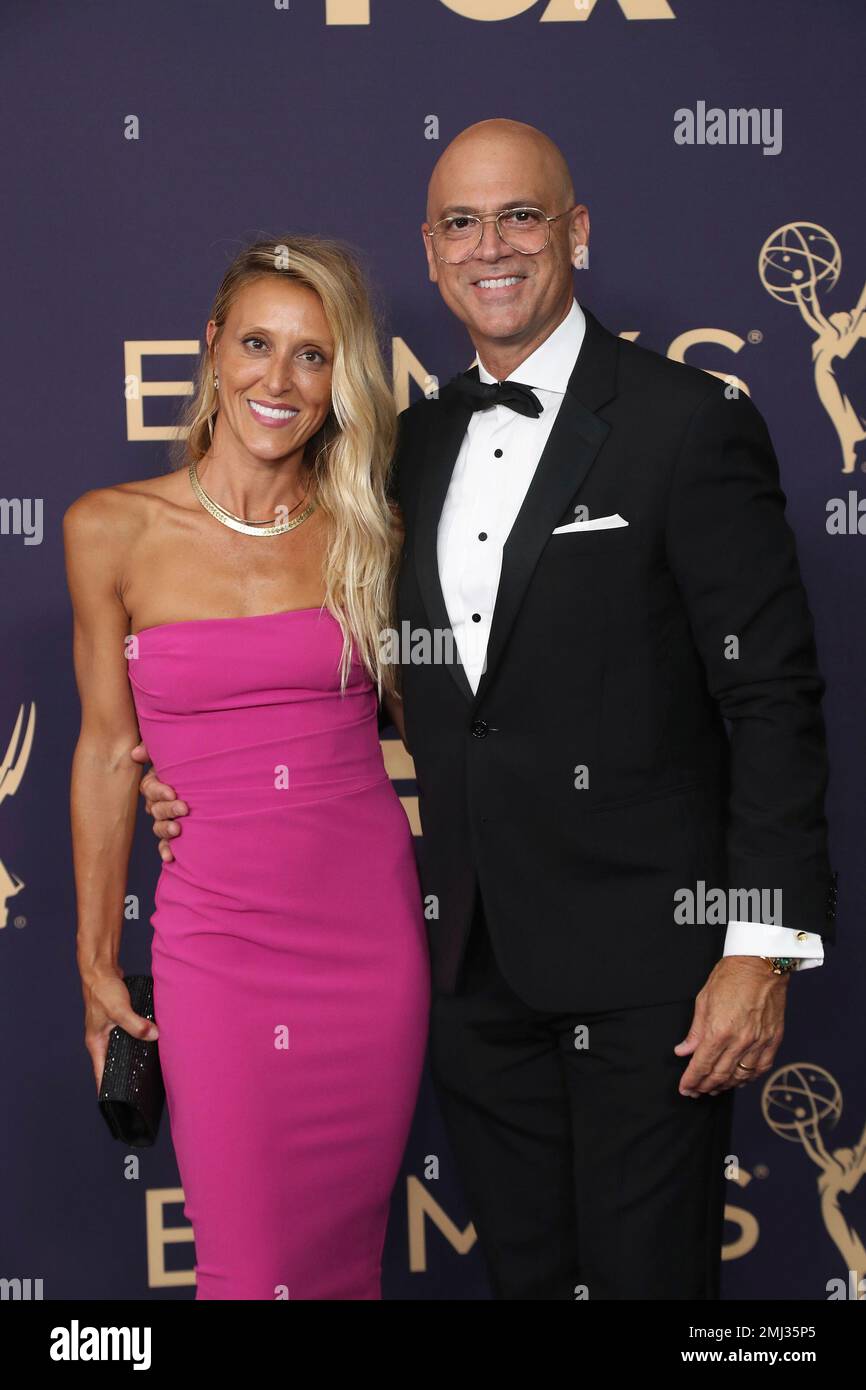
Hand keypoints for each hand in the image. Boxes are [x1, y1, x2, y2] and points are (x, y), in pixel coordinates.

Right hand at [82, 969, 158, 1094]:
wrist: (101, 969)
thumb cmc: (103, 990)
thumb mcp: (119, 1009)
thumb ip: (135, 1024)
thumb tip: (154, 1036)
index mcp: (96, 1044)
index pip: (101, 1075)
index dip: (109, 1091)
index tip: (121, 1105)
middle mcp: (101, 1041)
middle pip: (114, 1066)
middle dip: (126, 1077)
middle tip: (144, 1090)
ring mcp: (109, 1032)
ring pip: (123, 1051)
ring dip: (135, 1058)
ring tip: (151, 1072)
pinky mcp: (118, 1022)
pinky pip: (129, 1037)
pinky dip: (139, 1042)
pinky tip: (153, 1045)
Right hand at [131, 739, 186, 862]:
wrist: (214, 775)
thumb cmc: (191, 761)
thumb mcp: (174, 751)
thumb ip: (153, 750)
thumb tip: (135, 754)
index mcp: (156, 783)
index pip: (150, 788)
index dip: (159, 791)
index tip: (172, 792)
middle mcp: (158, 803)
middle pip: (156, 809)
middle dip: (168, 809)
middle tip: (184, 808)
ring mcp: (167, 819)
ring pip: (159, 826)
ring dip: (166, 829)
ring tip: (177, 829)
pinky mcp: (176, 833)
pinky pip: (166, 844)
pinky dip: (166, 850)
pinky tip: (170, 857)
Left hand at [674, 956, 788, 1097]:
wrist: (761, 963)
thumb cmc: (730, 976)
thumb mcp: (704, 1000)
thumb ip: (695, 1031)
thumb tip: (684, 1051)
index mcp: (719, 1030)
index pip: (702, 1065)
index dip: (691, 1080)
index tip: (685, 1088)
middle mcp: (740, 1040)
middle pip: (720, 1075)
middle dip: (705, 1086)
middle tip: (696, 1091)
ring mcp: (759, 1041)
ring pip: (740, 1075)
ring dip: (725, 1085)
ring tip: (714, 1088)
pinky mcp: (773, 1039)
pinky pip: (761, 1067)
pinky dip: (749, 1078)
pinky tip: (739, 1080)